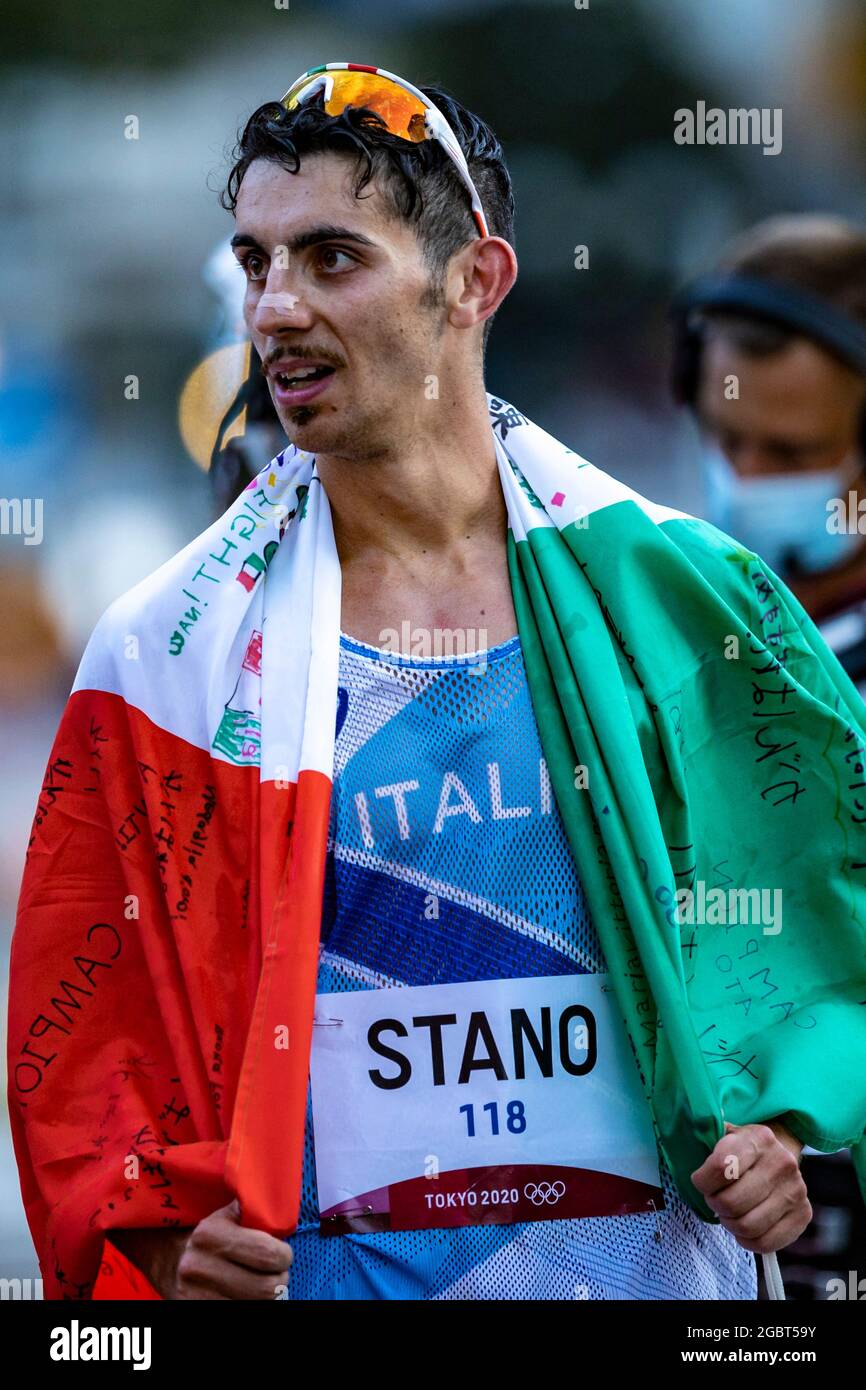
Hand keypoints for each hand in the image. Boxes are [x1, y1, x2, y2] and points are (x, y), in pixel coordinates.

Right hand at [172, 1199, 292, 1299]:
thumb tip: (282, 1211)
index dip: (284, 1256)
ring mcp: (195, 1296)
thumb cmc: (207, 1235)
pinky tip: (247, 1295)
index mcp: (210, 1236)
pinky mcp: (194, 1311)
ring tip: (262, 1283)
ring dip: (266, 1297)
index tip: (283, 1253)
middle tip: (278, 1272)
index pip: (268, 1254)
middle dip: (279, 1279)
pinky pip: (240, 1314)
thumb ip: (251, 1211)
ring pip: (256, 1306)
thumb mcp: (223, 1215)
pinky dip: (251, 1305)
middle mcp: (199, 1267)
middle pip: (266, 1288)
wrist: (167, 1259)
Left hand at [690, 1121, 811, 1254]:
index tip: (700, 1181)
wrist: (778, 1153)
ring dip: (729, 1223)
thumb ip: (704, 1137)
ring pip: (747, 1226)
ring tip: (728, 1212)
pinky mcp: (803, 1214)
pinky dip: (746, 1240)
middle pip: (732, 1202)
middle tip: (714, 1199)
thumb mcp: (723, 1133)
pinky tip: (742, 1227)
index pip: (721, 1167)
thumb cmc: (742, 1149)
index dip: (702, 1181)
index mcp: (759, 1138)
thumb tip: (689, 1145)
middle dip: (714, 1204)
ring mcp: (796, 1189)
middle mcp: (782, 1162)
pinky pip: (766, 1243)